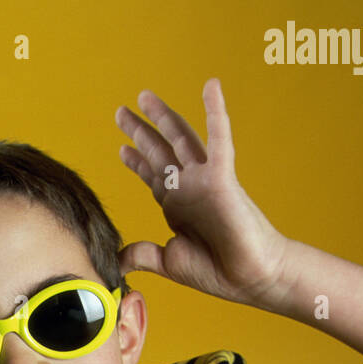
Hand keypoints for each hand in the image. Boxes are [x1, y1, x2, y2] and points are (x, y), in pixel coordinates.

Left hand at [115, 78, 292, 309]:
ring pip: (180, 139)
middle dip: (140, 132)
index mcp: (176, 207)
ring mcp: (204, 180)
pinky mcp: (222, 176)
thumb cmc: (217, 271)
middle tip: (120, 113)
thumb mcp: (168, 262)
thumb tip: (113, 261)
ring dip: (163, 116)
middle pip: (159, 152)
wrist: (249, 278)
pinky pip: (219, 138)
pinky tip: (211, 85)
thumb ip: (141, 256)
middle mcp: (188, 188)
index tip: (122, 148)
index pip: (152, 176)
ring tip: (143, 96)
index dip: (137, 161)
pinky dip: (215, 111)